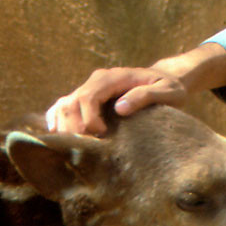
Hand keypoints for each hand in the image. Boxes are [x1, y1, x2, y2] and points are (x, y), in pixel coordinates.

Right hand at [45, 42, 225, 133]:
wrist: (164, 79)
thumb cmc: (169, 88)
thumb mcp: (167, 91)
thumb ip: (146, 96)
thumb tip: (120, 108)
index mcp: (112, 77)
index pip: (88, 97)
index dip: (89, 120)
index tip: (102, 136)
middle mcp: (96, 81)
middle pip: (70, 103)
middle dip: (74, 128)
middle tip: (89, 148)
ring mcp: (88, 89)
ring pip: (62, 106)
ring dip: (64, 129)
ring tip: (78, 147)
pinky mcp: (85, 99)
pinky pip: (61, 108)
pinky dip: (57, 123)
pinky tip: (61, 138)